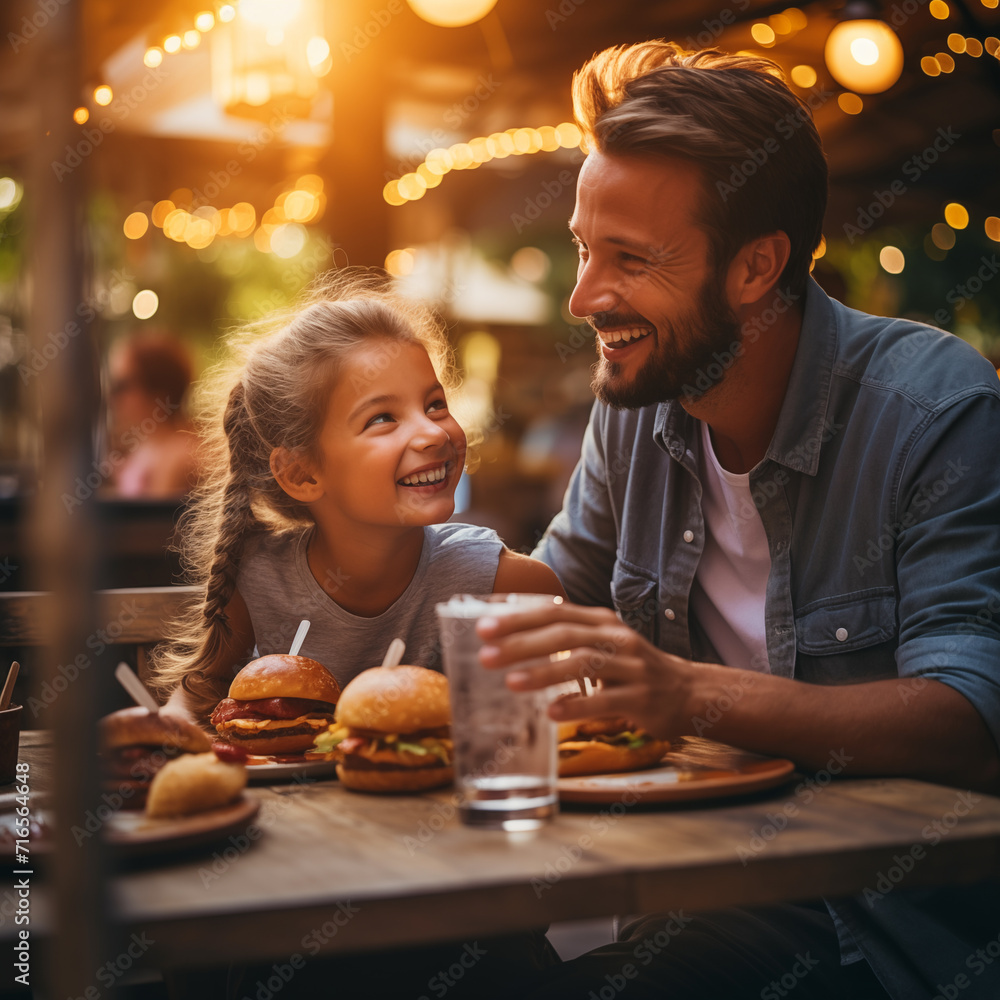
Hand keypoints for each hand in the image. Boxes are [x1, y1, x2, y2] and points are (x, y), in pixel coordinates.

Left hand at [476, 601, 696, 738]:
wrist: (689, 691)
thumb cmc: (632, 668)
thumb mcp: (603, 643)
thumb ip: (566, 638)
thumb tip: (510, 637)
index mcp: (601, 622)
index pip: (555, 612)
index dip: (518, 617)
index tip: (483, 625)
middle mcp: (617, 639)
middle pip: (564, 635)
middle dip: (522, 643)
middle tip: (486, 653)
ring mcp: (631, 668)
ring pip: (584, 664)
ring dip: (544, 672)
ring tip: (511, 682)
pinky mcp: (642, 699)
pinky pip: (606, 701)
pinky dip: (578, 706)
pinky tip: (551, 712)